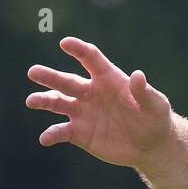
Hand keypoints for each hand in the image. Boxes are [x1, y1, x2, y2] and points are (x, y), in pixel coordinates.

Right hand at [25, 36, 173, 167]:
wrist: (150, 145)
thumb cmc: (155, 118)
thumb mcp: (156, 105)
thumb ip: (145, 92)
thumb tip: (138, 75)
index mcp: (108, 78)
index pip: (91, 59)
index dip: (79, 50)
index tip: (65, 43)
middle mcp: (91, 92)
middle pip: (67, 81)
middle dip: (50, 77)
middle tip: (33, 72)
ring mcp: (83, 112)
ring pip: (58, 103)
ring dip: (44, 101)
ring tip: (31, 100)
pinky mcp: (80, 133)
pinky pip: (62, 131)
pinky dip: (52, 134)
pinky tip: (45, 138)